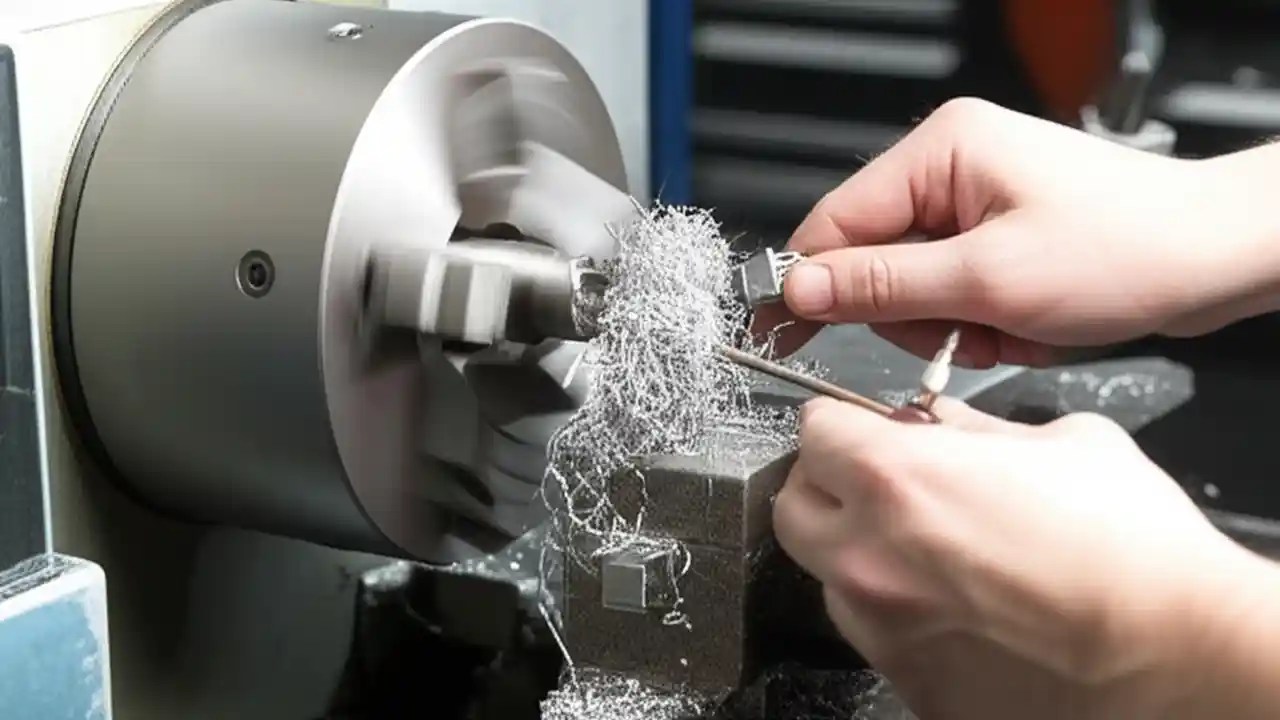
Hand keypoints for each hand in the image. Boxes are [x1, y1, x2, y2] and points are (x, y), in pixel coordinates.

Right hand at [755, 98, 1279, 364]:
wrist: (1218, 259)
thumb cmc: (1129, 247)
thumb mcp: (988, 280)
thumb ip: (882, 286)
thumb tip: (799, 290)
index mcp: (940, 152)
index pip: (834, 223)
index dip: (810, 285)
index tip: (783, 336)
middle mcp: (951, 169)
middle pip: (872, 263)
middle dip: (915, 314)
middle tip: (965, 330)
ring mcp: (976, 205)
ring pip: (913, 290)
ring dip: (956, 327)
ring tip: (1011, 327)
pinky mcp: (998, 239)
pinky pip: (954, 297)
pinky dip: (984, 327)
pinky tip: (1027, 325)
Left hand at [773, 398, 1274, 718]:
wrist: (1176, 652)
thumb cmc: (1130, 547)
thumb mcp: (1060, 441)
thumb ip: (975, 430)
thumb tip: (939, 426)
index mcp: (897, 478)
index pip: (815, 431)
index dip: (843, 424)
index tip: (864, 430)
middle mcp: (869, 554)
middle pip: (794, 505)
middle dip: (829, 486)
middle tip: (878, 484)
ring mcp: (881, 627)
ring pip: (827, 574)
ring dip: (859, 552)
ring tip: (929, 552)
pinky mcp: (905, 680)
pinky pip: (872, 632)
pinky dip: (894, 611)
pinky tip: (954, 604)